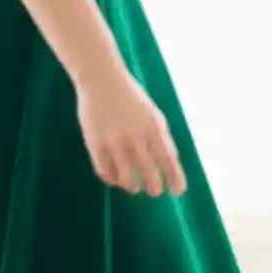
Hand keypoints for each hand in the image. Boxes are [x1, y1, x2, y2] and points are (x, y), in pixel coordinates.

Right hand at [76, 66, 186, 196]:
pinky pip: (105, 172)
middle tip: (154, 191)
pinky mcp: (95, 144)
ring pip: (126, 178)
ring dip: (132, 186)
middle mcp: (135, 137)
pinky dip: (112, 179)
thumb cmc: (132, 98)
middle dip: (154, 188)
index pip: (169, 162)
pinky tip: (116, 179)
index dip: (175, 180)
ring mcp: (114, 142)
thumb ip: (162, 138)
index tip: (177, 192)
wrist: (102, 80)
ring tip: (134, 186)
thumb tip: (170, 164)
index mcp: (154, 128)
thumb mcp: (154, 115)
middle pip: (149, 174)